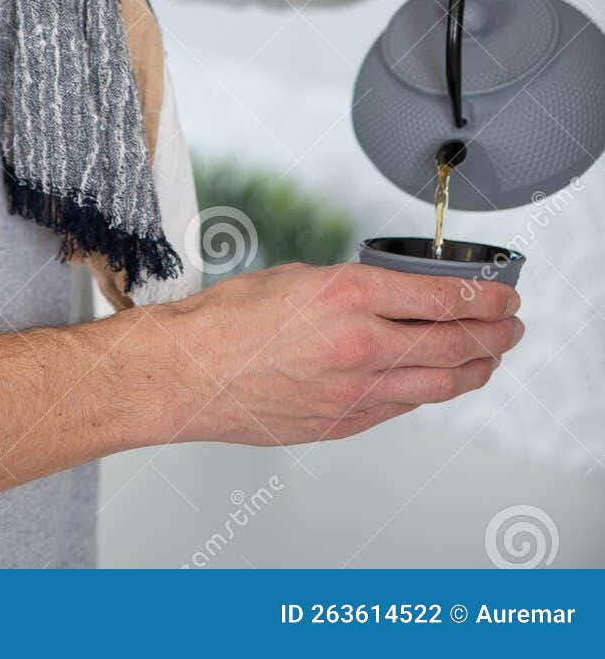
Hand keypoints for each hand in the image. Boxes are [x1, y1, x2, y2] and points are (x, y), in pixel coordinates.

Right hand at [159, 261, 522, 445]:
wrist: (190, 374)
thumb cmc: (229, 321)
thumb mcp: (299, 278)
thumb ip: (353, 288)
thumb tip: (392, 296)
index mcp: (349, 296)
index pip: (443, 299)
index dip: (486, 297)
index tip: (504, 292)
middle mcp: (360, 345)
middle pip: (455, 344)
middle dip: (495, 333)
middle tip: (512, 323)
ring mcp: (355, 392)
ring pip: (439, 384)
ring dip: (476, 368)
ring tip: (492, 356)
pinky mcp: (344, 423)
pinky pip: (403, 405)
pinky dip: (430, 390)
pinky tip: (440, 380)